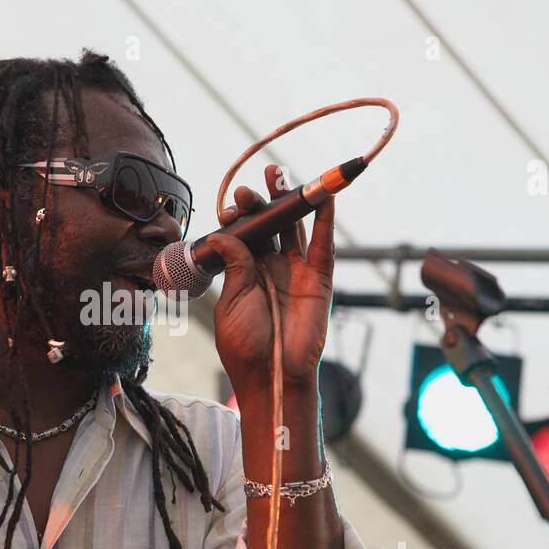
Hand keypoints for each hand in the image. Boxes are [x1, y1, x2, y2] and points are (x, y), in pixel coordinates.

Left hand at [207, 164, 333, 395]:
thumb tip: (223, 234)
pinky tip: (322, 196)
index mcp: (245, 273)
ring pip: (294, 228)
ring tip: (280, 174)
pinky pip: (323, 245)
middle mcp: (271, 267)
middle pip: (269, 226)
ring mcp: (296, 271)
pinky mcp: (318, 280)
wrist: (272, 374)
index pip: (243, 235)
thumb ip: (234, 265)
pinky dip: (324, 220)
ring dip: (289, 201)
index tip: (229, 207)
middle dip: (262, 201)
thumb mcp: (232, 301)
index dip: (238, 218)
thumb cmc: (245, 345)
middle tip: (254, 183)